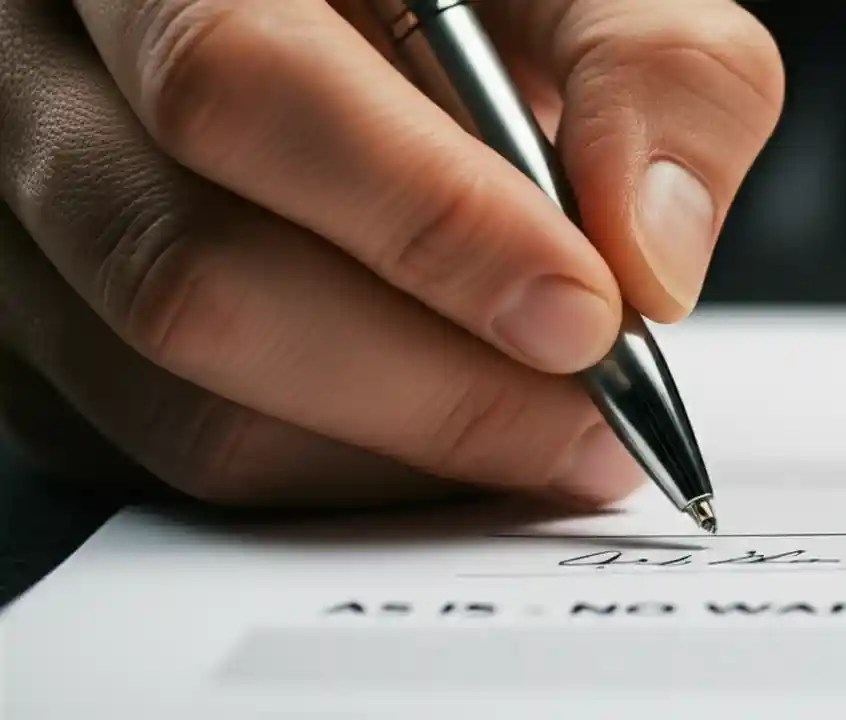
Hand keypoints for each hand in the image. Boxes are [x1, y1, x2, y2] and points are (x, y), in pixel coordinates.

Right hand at [0, 0, 782, 503]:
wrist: (370, 28)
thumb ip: (644, 67)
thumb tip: (648, 258)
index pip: (240, 82)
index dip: (427, 222)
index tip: (585, 317)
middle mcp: (55, 78)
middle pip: (190, 273)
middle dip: (427, 385)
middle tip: (588, 423)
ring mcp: (33, 218)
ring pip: (169, 391)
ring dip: (386, 452)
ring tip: (541, 442)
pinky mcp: (48, 328)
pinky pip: (161, 448)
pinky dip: (325, 475)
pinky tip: (435, 443)